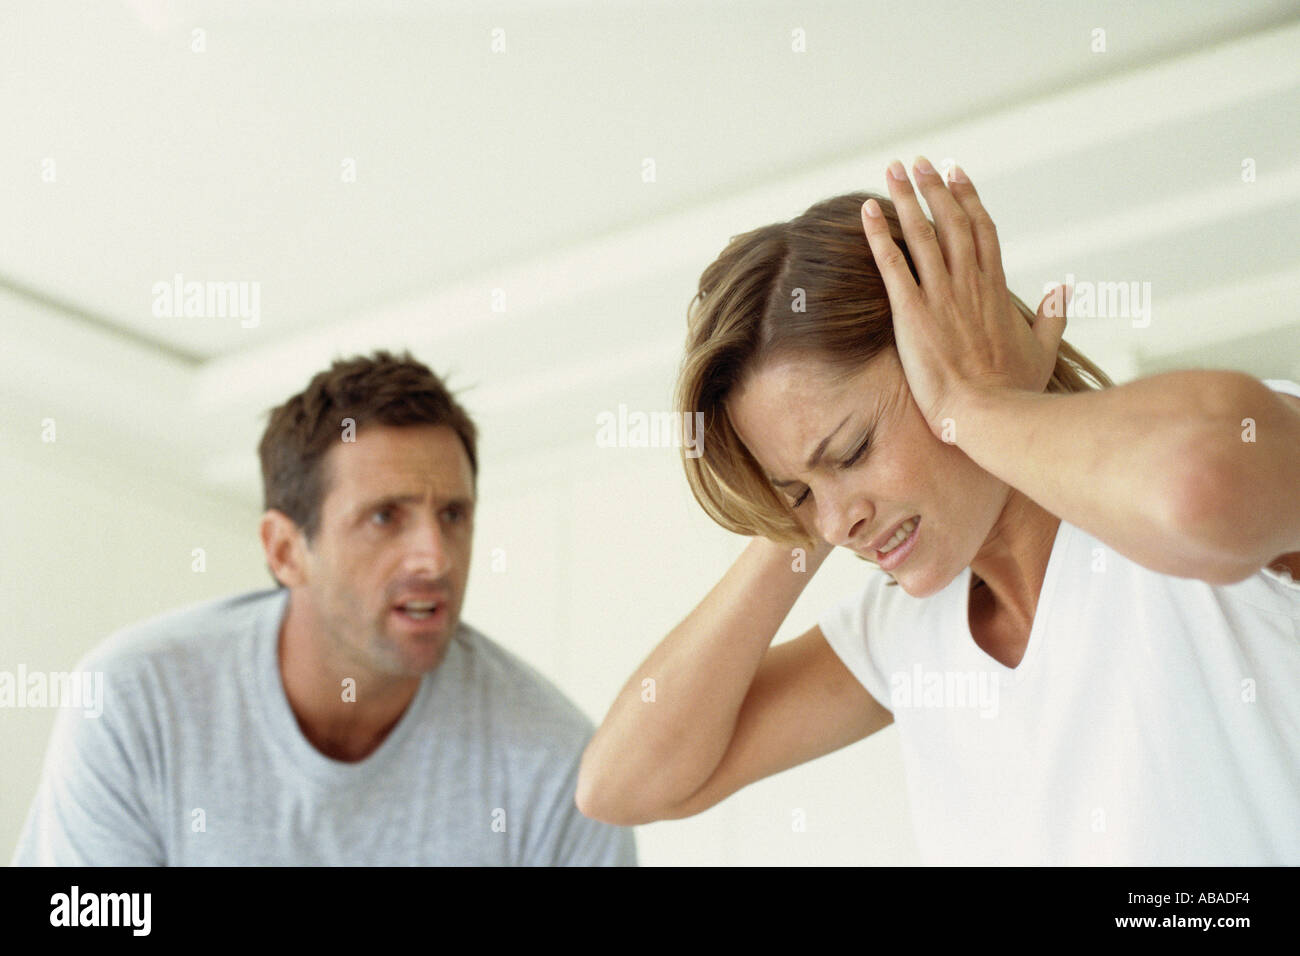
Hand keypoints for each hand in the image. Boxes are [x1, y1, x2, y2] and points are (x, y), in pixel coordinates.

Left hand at [859, 157, 1066, 440]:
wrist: (989, 416)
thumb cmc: (1016, 392)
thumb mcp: (1044, 348)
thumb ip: (1054, 315)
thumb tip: (1064, 288)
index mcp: (996, 288)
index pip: (981, 230)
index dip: (967, 198)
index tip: (956, 173)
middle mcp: (969, 282)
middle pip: (951, 221)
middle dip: (934, 188)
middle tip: (919, 162)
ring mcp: (940, 295)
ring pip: (922, 233)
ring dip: (906, 198)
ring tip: (893, 170)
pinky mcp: (912, 312)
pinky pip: (891, 264)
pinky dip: (879, 234)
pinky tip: (867, 211)